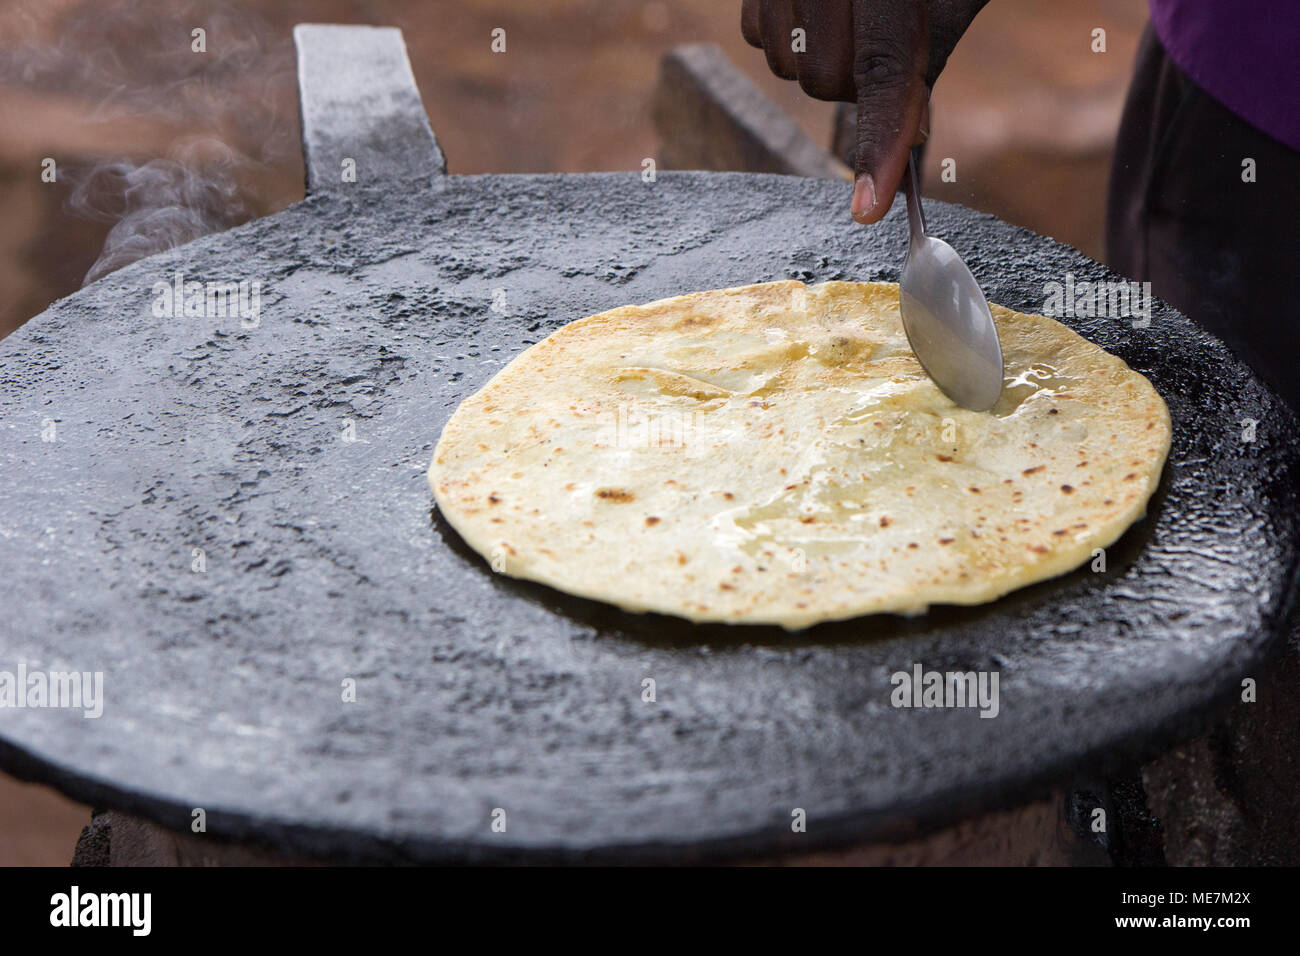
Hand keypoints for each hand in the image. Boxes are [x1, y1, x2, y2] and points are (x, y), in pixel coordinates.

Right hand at [741, 0, 988, 222]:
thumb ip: (931, 46)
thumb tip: (910, 131)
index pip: (884, 62)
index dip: (881, 137)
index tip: (871, 205)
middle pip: (826, 78)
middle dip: (859, 80)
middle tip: (889, 37)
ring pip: (788, 66)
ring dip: (823, 58)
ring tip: (852, 9)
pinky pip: (760, 38)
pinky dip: (790, 36)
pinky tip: (815, 3)